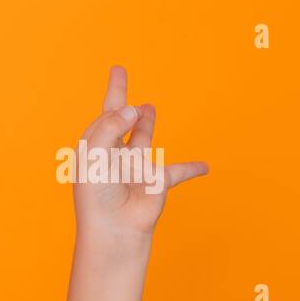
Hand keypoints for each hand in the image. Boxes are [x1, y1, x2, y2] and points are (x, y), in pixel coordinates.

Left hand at [72, 65, 208, 240]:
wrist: (114, 228)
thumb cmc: (97, 194)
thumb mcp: (95, 155)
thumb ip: (110, 127)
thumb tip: (132, 110)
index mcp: (95, 149)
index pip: (104, 117)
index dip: (113, 96)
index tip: (118, 72)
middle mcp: (113, 156)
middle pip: (119, 120)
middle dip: (120, 99)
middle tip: (119, 73)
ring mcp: (134, 168)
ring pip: (142, 139)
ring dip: (146, 124)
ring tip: (148, 108)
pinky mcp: (156, 182)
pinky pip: (178, 172)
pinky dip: (191, 168)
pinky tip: (204, 166)